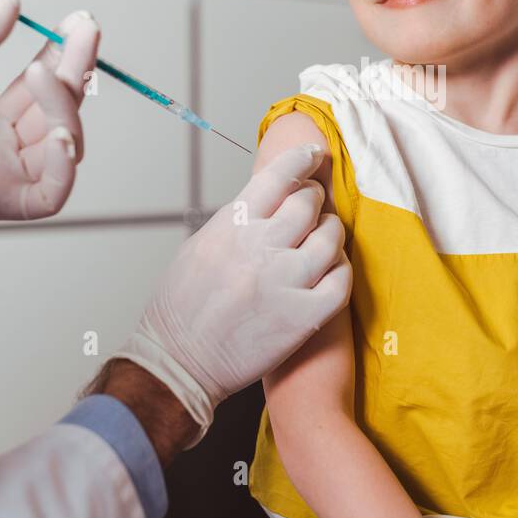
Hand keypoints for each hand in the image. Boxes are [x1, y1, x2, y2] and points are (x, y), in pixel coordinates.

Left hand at [0, 0, 99, 236]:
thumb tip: (11, 5)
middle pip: (63, 112)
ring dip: (66, 108)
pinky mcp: (3, 202)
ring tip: (45, 71)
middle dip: (78, 68)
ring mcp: (8, 178)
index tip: (76, 22)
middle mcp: (8, 152)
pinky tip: (60, 132)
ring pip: (66, 146)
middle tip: (83, 29)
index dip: (65, 55)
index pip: (44, 89)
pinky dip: (64, 165)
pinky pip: (52, 192)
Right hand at [113, 144, 352, 447]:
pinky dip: (340, 272)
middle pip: (309, 203)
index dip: (302, 158)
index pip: (278, 175)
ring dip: (331, 234)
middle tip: (312, 208)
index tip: (314, 154)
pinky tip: (330, 274)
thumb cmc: (180, 308)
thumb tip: (269, 200)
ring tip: (322, 241)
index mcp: (232, 226)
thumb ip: (237, 221)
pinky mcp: (302, 317)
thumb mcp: (200, 247)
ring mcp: (284, 282)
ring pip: (331, 238)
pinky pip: (341, 282)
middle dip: (315, 200)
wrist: (177, 364)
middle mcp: (260, 248)